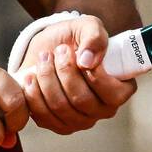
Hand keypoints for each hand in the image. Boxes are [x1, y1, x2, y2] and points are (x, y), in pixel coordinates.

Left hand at [15, 15, 137, 134]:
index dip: (95, 75)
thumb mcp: (88, 27)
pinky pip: (43, 115)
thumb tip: (87, 61)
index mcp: (120, 90)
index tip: (78, 53)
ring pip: (60, 107)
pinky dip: (33, 93)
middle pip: (81, 100)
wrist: (48, 50)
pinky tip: (32, 76)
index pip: (113, 94)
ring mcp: (80, 121)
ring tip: (44, 58)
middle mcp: (102, 110)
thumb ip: (95, 37)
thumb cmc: (75, 39)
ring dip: (47, 78)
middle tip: (59, 50)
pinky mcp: (57, 124)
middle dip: (64, 71)